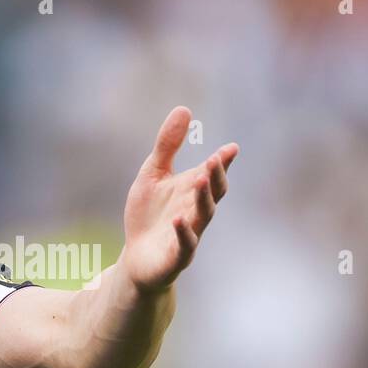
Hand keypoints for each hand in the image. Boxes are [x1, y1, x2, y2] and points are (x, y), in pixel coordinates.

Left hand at [118, 106, 236, 293]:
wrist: (136, 258)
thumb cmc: (148, 215)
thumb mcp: (153, 174)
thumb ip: (168, 146)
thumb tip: (184, 109)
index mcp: (192, 191)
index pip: (212, 174)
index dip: (222, 162)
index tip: (231, 148)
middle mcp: (196, 211)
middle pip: (213, 193)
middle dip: (215, 177)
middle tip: (215, 160)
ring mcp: (189, 234)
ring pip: (203, 216)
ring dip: (203, 198)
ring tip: (200, 180)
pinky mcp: (176, 256)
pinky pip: (185, 244)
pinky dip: (184, 232)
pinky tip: (179, 219)